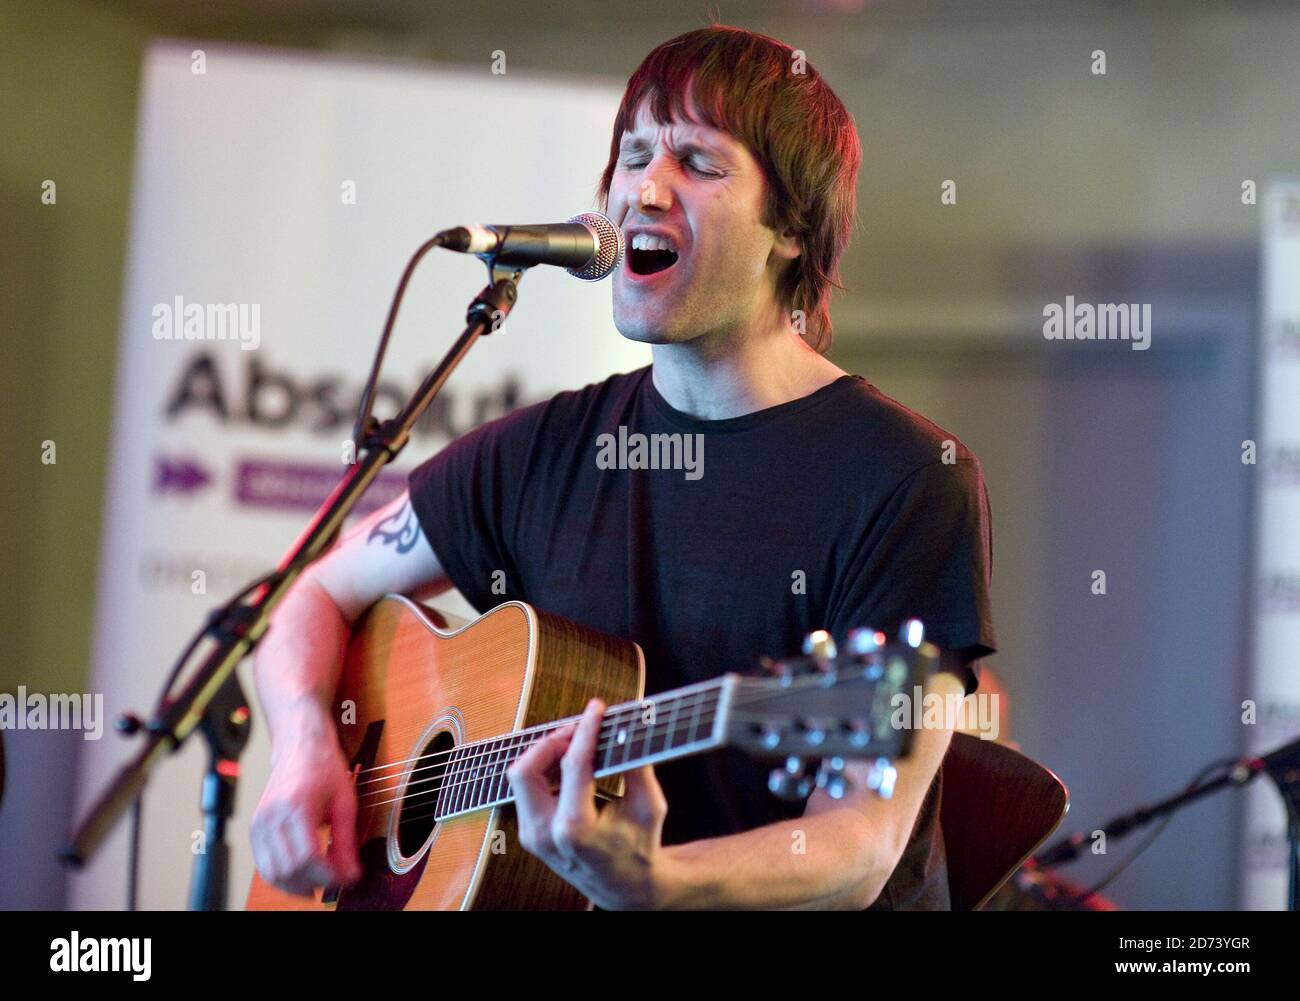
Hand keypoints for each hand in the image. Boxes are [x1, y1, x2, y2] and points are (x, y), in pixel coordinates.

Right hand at [251, 739, 361, 896]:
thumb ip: (346, 840)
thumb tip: (351, 872)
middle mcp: (271, 817)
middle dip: (315, 882)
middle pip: (289, 869)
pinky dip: (283, 877)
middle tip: (337, 880)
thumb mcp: (345, 801)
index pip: (307, 857)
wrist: (300, 747)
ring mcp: (259, 824)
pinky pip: (264, 865)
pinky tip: (302, 876)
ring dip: (296, 886)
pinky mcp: (255, 829)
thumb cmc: (323, 767)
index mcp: (296, 806)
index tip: (347, 878)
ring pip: (272, 873)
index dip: (329, 875)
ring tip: (320, 883)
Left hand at [507, 698, 670, 909]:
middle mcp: (546, 833)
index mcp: (576, 828)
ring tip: (576, 747)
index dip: (586, 729)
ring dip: (545, 755)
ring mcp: (533, 836)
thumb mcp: (649, 805)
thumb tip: (627, 725)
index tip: (596, 708)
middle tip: (579, 731)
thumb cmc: (640, 846)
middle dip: (552, 741)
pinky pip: (525, 790)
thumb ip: (637, 764)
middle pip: (526, 768)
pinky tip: (568, 764)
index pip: (573, 763)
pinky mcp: (530, 833)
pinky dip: (543, 770)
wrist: (625, 887)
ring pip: (520, 777)